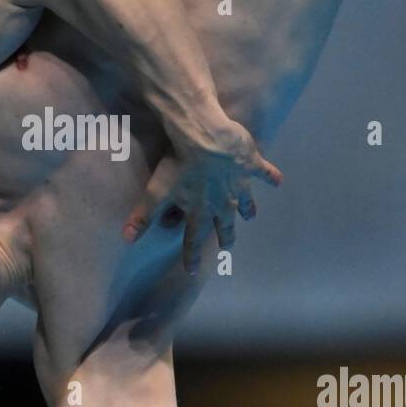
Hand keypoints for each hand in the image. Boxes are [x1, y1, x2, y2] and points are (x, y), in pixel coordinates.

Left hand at [122, 112, 281, 272]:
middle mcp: (222, 202)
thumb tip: (127, 238)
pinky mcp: (251, 166)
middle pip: (224, 224)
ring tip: (251, 217)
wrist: (206, 137)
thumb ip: (143, 215)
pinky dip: (271, 177)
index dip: (192, 254)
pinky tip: (278, 181)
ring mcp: (239, 185)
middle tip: (228, 246)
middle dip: (226, 236)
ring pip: (245, 202)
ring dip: (248, 210)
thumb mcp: (157, 190)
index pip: (194, 238)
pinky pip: (264, 173)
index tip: (192, 269)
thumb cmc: (180, 163)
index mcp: (200, 210)